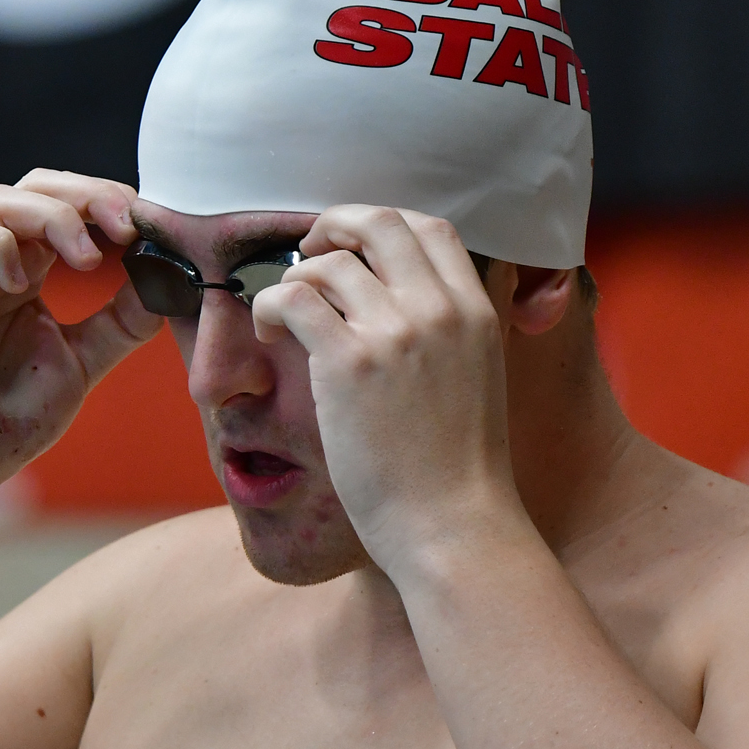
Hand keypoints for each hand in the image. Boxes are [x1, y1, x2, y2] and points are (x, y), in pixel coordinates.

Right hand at [0, 170, 162, 519]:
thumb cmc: (5, 422)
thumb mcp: (80, 363)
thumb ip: (121, 323)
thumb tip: (169, 280)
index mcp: (27, 274)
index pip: (68, 208)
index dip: (109, 205)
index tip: (152, 229)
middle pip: (35, 188)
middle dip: (87, 195)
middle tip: (127, 225)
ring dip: (50, 216)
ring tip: (87, 259)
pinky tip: (21, 283)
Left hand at [249, 205, 520, 566]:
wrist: (454, 526)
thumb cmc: (458, 472)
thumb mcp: (477, 379)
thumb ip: (448, 335)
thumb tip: (396, 311)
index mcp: (475, 311)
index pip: (430, 228)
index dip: (382, 227)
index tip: (354, 252)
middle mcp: (439, 309)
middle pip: (379, 222)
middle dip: (333, 227)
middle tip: (310, 258)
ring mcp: (395, 331)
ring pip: (328, 261)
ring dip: (296, 277)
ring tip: (286, 317)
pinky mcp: (349, 362)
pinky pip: (294, 297)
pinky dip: (271, 304)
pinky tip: (270, 333)